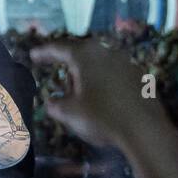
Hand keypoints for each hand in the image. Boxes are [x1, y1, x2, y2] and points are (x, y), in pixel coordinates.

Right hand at [29, 38, 168, 149]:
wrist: (144, 130)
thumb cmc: (101, 117)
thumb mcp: (69, 113)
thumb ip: (55, 105)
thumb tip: (51, 102)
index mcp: (85, 55)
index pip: (59, 48)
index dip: (44, 52)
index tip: (33, 55)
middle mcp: (106, 52)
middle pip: (81, 51)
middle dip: (67, 59)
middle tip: (54, 65)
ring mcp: (126, 62)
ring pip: (99, 61)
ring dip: (86, 71)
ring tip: (78, 86)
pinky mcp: (140, 76)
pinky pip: (114, 73)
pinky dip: (103, 80)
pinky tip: (101, 95)